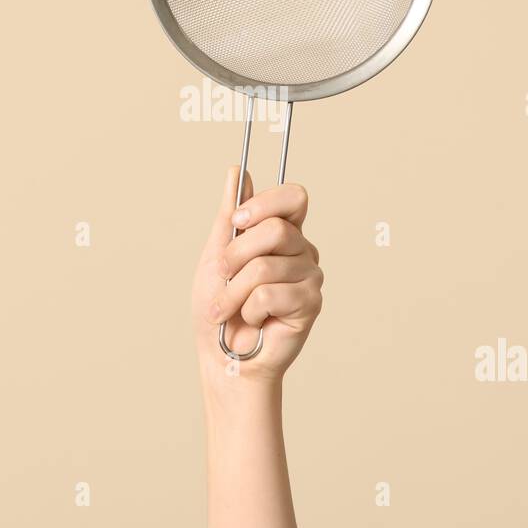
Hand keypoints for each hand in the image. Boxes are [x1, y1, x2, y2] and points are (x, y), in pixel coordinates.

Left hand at [192, 167, 323, 383]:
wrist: (222, 356)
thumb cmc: (218, 308)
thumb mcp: (216, 254)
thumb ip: (229, 215)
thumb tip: (237, 170)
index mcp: (283, 233)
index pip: (294, 196)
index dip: (265, 203)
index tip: (237, 220)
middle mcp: (301, 250)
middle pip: (274, 229)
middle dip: (236, 254)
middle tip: (222, 275)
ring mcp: (310, 276)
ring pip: (264, 266)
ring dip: (233, 291)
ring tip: (229, 308)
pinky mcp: (311, 303)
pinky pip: (270, 294)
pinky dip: (249, 310)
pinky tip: (254, 320)